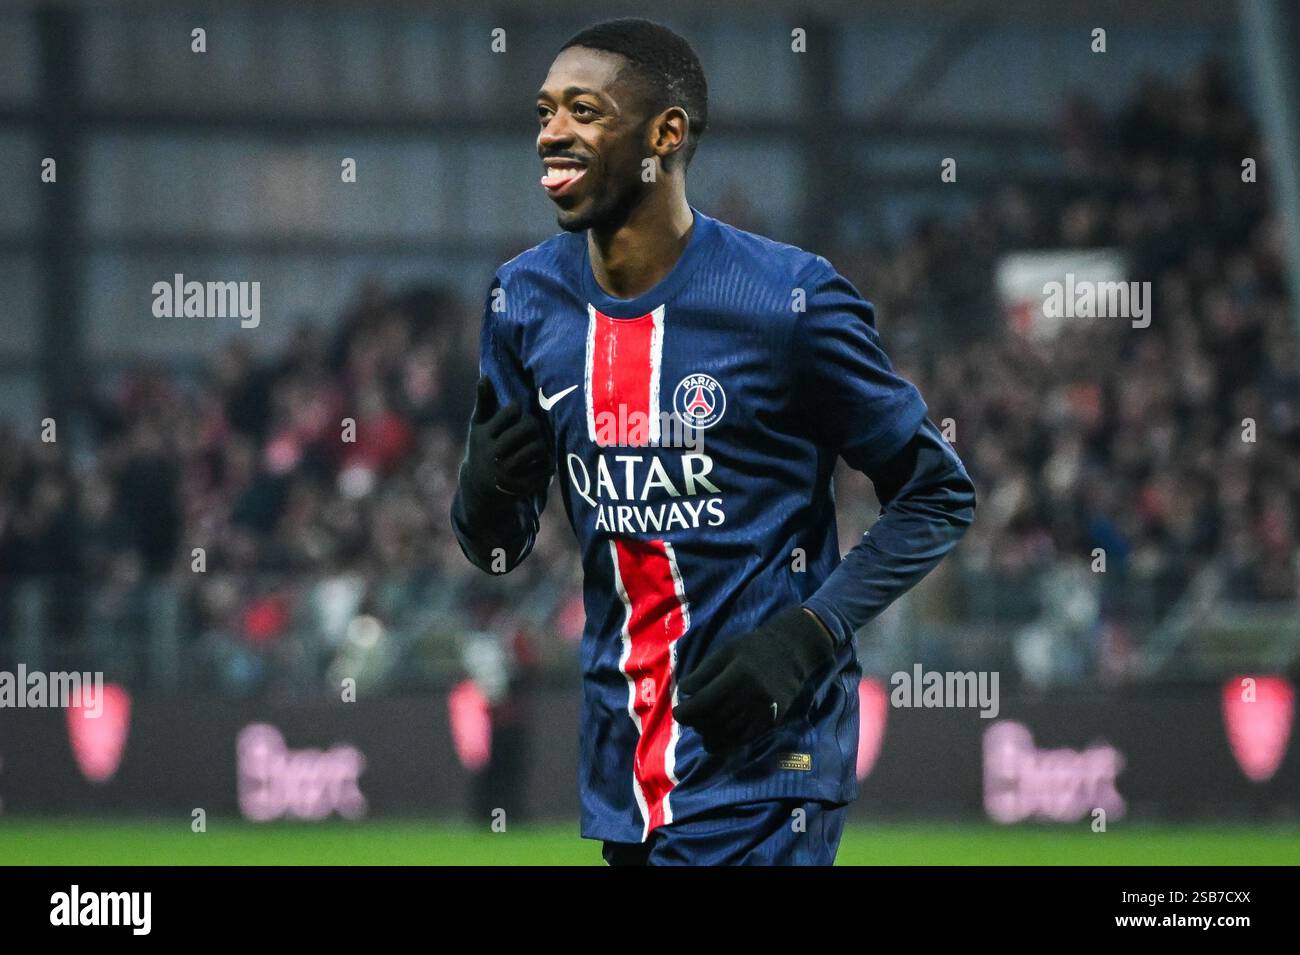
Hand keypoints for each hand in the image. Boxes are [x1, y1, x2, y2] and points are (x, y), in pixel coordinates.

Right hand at [459, 376, 552, 518]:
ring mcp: (506, 472)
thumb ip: (484, 401)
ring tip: (536, 446)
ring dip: (541, 444)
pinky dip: (546, 463)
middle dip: (534, 426)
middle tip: (531, 430)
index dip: (517, 410)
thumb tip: (484, 377)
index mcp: (483, 435)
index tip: (514, 416)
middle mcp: (492, 454)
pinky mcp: (519, 487)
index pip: (512, 411)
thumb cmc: (482, 447)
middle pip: (529, 427)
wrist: (479, 488)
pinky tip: (538, 463)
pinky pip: (545, 468)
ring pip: (538, 446)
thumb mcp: (479, 425)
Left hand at [673, 606, 835, 752]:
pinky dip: (726, 743)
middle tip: (689, 718)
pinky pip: (745, 739)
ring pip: (728, 733)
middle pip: (715, 719)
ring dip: (709, 734)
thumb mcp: (725, 651)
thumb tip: (685, 692)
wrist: (791, 652)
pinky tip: (715, 742)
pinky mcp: (772, 720)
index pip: (705, 702)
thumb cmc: (753, 648)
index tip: (677, 712)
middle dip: (696, 723)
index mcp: (739, 674)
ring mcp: (764, 710)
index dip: (686, 712)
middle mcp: (752, 695)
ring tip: (700, 727)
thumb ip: (704, 672)